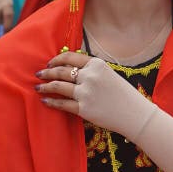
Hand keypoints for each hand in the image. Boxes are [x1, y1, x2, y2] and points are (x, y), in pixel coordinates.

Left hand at [36, 52, 156, 139]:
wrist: (134, 113)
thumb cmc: (124, 94)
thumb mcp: (110, 75)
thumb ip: (92, 70)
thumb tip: (70, 68)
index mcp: (98, 64)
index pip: (70, 57)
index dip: (56, 59)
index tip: (50, 63)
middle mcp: (90, 76)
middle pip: (61, 71)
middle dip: (47, 72)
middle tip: (39, 74)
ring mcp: (86, 92)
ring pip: (58, 86)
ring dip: (45, 86)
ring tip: (38, 87)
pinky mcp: (83, 108)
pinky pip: (61, 104)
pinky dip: (51, 101)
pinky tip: (45, 100)